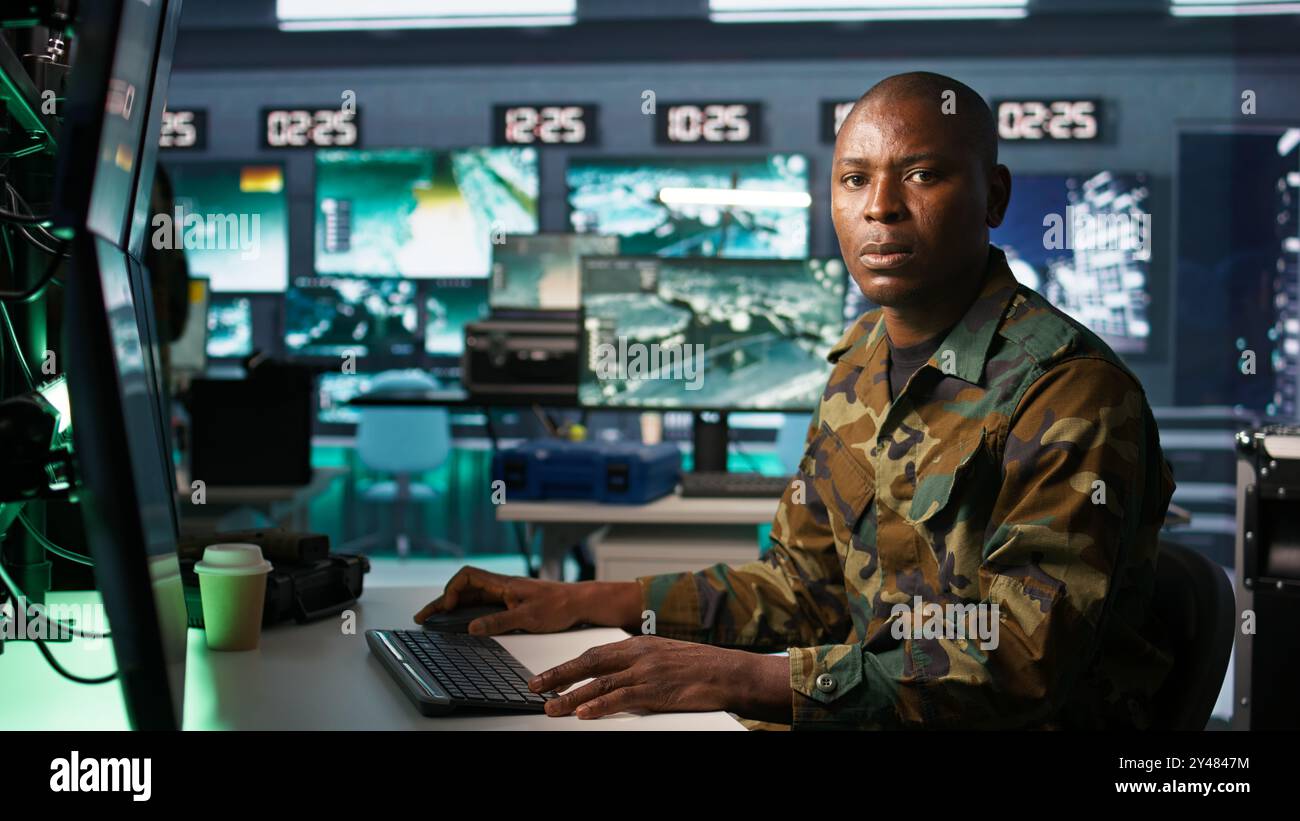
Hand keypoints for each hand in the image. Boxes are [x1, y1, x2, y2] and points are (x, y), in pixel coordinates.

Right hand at [413, 566, 641, 634]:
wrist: (580, 603)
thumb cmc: (558, 606)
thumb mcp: (527, 617)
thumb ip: (498, 622)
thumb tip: (470, 628)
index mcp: (503, 584)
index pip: (467, 576)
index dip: (452, 590)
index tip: (449, 607)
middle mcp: (502, 586)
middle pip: (464, 588)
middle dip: (443, 601)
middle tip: (424, 616)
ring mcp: (506, 595)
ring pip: (472, 597)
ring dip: (453, 606)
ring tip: (436, 620)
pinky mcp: (512, 603)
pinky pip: (483, 604)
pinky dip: (468, 611)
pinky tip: (463, 622)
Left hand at [528, 635, 792, 721]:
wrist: (731, 672)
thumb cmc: (702, 666)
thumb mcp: (664, 655)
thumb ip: (639, 661)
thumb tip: (614, 673)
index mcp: (639, 644)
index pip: (594, 653)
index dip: (567, 665)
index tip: (546, 675)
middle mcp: (639, 654)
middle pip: (589, 664)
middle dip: (558, 676)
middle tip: (534, 687)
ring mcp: (647, 672)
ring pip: (600, 683)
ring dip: (571, 696)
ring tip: (550, 707)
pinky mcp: (657, 691)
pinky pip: (622, 699)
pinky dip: (600, 706)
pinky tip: (583, 714)